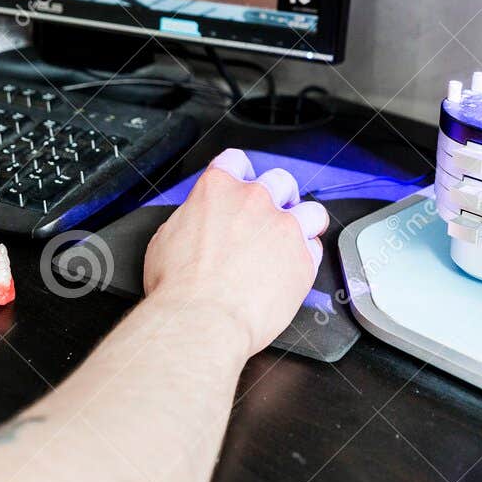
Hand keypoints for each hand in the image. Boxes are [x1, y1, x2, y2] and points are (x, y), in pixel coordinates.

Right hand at [142, 148, 327, 359]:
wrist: (201, 320)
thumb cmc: (179, 288)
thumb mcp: (165, 240)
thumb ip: (189, 222)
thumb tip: (193, 227)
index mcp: (217, 190)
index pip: (235, 161)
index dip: (240, 171)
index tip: (242, 181)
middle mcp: (254, 201)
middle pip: (279, 180)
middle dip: (278, 195)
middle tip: (270, 215)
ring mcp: (283, 227)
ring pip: (311, 210)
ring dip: (304, 222)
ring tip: (295, 238)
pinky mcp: (303, 259)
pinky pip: (316, 248)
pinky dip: (308, 255)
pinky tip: (296, 266)